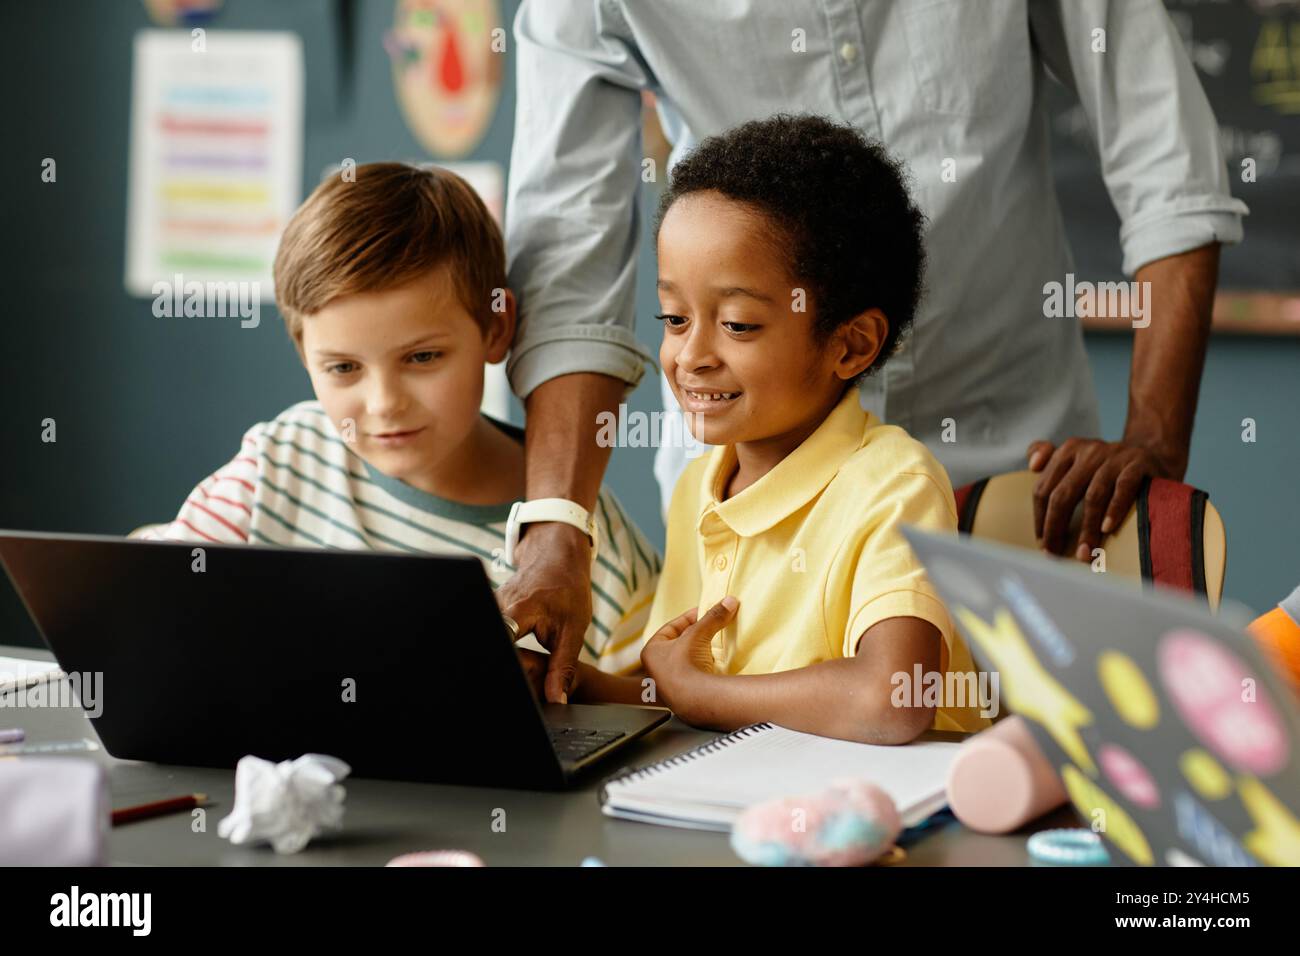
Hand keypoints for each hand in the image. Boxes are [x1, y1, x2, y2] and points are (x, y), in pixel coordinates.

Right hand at [496, 522, 592, 703]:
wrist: (558, 557)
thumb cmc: (568, 591)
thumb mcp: (573, 631)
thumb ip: (563, 668)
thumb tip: (556, 700)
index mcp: (520, 611)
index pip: (501, 642)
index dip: (500, 666)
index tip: (505, 684)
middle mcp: (498, 606)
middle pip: (488, 641)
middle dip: (493, 666)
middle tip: (503, 685)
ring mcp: (489, 604)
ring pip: (485, 635)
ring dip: (492, 657)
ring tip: (500, 672)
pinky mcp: (487, 607)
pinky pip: (486, 629)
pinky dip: (493, 646)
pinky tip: (498, 659)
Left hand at [640, 597, 737, 721]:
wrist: (695, 701)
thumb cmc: (685, 665)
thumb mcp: (698, 634)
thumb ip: (713, 617)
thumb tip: (729, 601)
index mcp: (650, 652)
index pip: (670, 627)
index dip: (689, 618)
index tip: (705, 612)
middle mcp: (655, 669)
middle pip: (679, 644)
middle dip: (696, 636)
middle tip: (711, 628)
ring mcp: (668, 685)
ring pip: (687, 661)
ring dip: (701, 653)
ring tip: (715, 647)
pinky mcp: (683, 696)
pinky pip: (694, 676)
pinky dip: (704, 669)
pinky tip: (715, 667)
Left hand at [1027, 437, 1181, 560]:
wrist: (1155, 455)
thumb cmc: (1108, 467)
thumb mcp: (1078, 458)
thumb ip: (1049, 456)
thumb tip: (1032, 465)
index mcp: (1068, 451)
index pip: (1044, 488)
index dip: (1040, 518)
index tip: (1042, 543)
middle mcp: (1089, 450)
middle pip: (1063, 494)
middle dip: (1056, 527)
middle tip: (1055, 553)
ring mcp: (1114, 456)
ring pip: (1092, 496)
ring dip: (1086, 528)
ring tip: (1083, 552)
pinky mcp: (1138, 463)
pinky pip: (1123, 488)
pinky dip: (1114, 509)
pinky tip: (1107, 529)